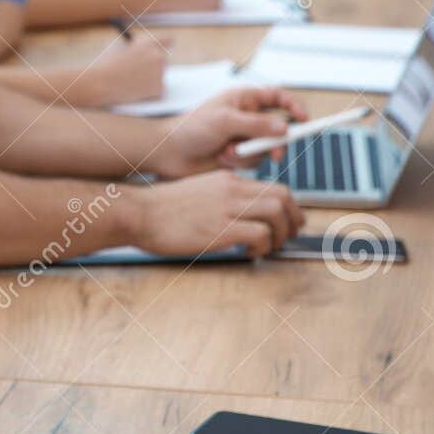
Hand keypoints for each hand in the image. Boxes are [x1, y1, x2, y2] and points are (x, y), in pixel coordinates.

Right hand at [82, 32, 166, 105]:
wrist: (100, 83)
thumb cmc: (104, 65)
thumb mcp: (117, 48)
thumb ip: (133, 48)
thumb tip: (140, 52)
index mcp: (148, 42)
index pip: (166, 40)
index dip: (165, 44)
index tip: (164, 48)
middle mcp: (157, 55)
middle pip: (162, 59)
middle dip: (153, 65)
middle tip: (139, 72)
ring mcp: (160, 73)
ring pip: (159, 76)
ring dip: (149, 79)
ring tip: (130, 82)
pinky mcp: (159, 89)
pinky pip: (158, 91)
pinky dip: (149, 93)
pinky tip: (133, 92)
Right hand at [130, 172, 303, 257]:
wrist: (138, 212)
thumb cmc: (160, 209)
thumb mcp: (197, 193)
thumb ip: (220, 199)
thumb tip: (238, 218)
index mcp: (227, 180)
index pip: (271, 186)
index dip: (288, 206)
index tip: (288, 221)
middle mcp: (231, 189)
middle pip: (282, 195)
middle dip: (294, 218)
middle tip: (291, 235)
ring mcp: (226, 207)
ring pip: (276, 212)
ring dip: (282, 234)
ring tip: (272, 247)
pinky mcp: (220, 228)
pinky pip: (260, 234)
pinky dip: (264, 246)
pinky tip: (251, 253)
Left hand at [153, 86, 308, 176]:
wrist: (168, 155)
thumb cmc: (190, 129)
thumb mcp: (224, 121)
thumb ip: (256, 124)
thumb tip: (284, 128)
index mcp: (244, 98)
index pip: (279, 97)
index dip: (295, 106)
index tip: (305, 119)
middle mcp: (248, 116)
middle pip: (280, 125)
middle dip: (277, 140)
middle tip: (276, 153)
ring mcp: (245, 136)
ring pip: (268, 147)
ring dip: (250, 153)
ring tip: (227, 152)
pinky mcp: (240, 155)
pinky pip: (255, 161)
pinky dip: (241, 162)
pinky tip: (221, 158)